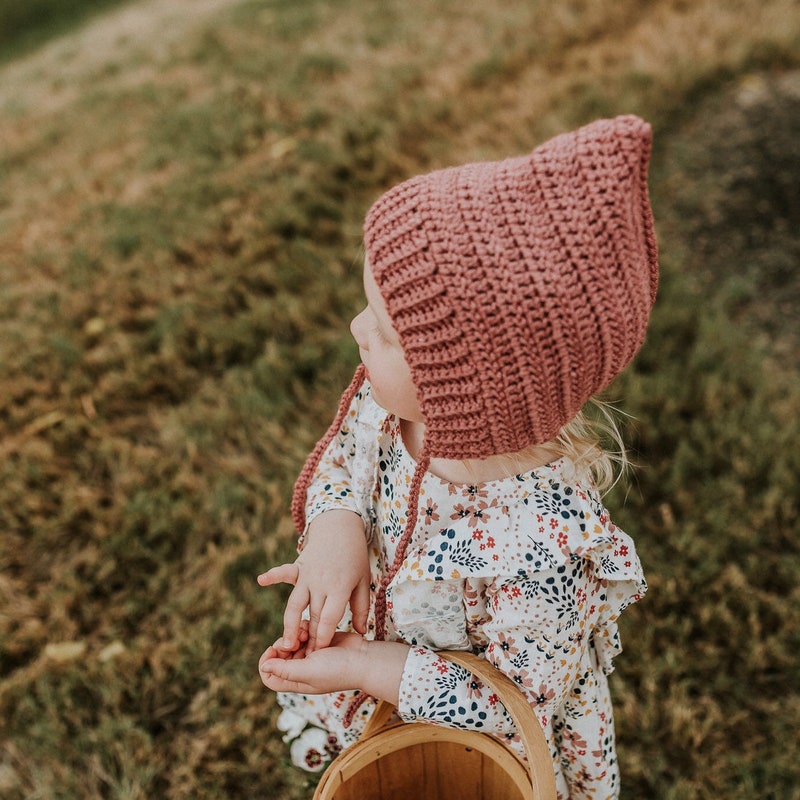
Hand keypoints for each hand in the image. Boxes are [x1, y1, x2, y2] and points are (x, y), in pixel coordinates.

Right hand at [258, 510, 370, 652]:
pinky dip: (273, 575)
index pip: (330, 617)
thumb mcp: (363, 581)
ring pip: (296, 603)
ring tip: (285, 643)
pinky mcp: (299, 567)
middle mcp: (322, 582)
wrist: (342, 527)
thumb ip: (361, 607)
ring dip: (290, 624)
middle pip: (313, 615)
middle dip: (309, 637)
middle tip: (305, 657)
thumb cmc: (354, 557)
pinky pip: (285, 572)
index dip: (325, 636)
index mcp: (340, 587)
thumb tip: (361, 631)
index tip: (321, 651)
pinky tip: (261, 580)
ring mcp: (308, 575)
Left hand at [259, 631, 366, 693]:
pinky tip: (310, 627)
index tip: (274, 650)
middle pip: (279, 656)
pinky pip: (303, 631)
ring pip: (291, 641)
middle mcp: (301, 669)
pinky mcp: (319, 640)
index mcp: (296, 682)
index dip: (266, 663)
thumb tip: (264, 668)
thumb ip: (284, 670)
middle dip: (283, 645)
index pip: (270, 677)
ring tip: (305, 633)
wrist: (362, 659)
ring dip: (295, 635)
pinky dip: (303, 627)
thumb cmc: (337, 669)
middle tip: (295, 640)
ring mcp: (311, 654)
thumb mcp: (308, 671)